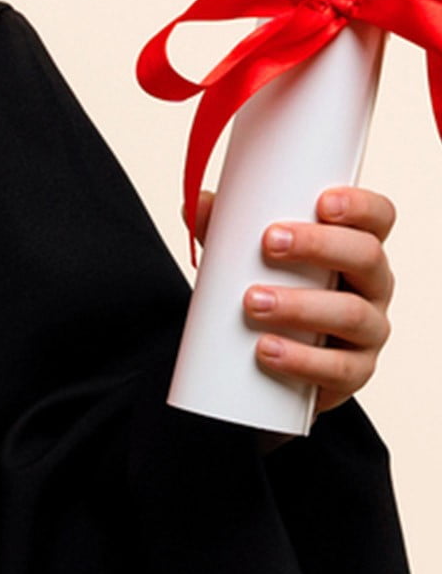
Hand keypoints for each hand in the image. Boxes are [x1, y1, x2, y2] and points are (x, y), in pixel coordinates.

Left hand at [185, 186, 395, 417]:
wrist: (268, 353)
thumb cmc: (269, 285)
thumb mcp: (248, 253)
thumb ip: (226, 228)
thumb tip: (197, 203)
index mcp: (354, 244)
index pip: (378, 217)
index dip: (360, 206)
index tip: (322, 202)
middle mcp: (372, 284)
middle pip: (367, 256)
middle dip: (319, 246)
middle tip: (269, 243)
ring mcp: (369, 330)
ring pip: (353, 314)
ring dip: (301, 306)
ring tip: (252, 302)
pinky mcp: (354, 371)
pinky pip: (340, 368)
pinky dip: (301, 360)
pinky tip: (267, 349)